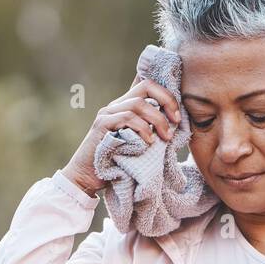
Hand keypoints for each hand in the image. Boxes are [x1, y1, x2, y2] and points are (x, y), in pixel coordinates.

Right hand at [63, 75, 182, 195]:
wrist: (87, 178)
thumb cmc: (116, 164)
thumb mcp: (138, 144)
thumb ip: (150, 131)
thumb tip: (174, 124)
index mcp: (125, 107)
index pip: (148, 86)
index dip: (167, 95)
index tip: (178, 117)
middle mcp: (115, 106)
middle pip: (146, 86)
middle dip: (167, 100)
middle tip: (176, 121)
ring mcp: (107, 114)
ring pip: (138, 104)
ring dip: (157, 119)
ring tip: (165, 137)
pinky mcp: (101, 125)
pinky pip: (126, 118)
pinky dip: (142, 128)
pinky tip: (148, 142)